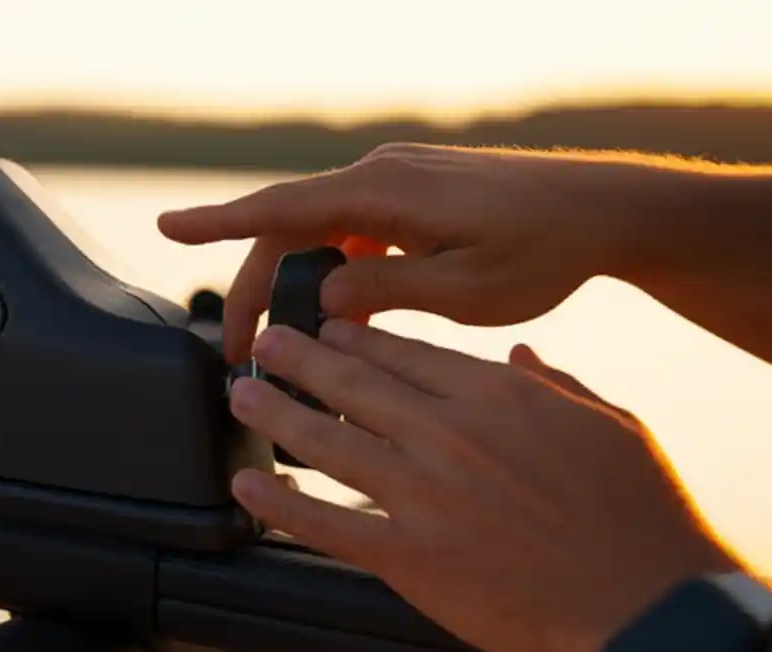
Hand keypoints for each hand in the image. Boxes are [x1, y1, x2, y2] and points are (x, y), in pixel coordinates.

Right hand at [158, 143, 669, 363]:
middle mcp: (382, 177)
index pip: (282, 209)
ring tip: (285, 346)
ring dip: (294, 285)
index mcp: (387, 194)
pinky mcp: (413, 195)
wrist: (604, 211)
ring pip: (318, 232)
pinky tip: (340, 315)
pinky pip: (350, 230)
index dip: (218, 222)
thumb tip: (320, 301)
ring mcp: (397, 182)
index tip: (167, 226)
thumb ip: (384, 292)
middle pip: (290, 230)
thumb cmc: (542, 252)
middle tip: (239, 354)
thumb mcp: (464, 290)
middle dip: (257, 290)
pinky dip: (332, 270)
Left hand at [228, 320, 740, 651]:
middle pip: (352, 381)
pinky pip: (324, 521)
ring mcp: (419, 492)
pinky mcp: (405, 554)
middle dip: (300, 355)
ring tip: (242, 392)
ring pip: (325, 438)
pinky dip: (278, 503)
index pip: (404, 352)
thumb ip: (552, 382)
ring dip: (275, 411)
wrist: (644, 603)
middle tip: (266, 341)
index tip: (327, 326)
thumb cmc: (636, 513)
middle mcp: (445, 432)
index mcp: (494, 394)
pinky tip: (248, 486)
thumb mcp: (607, 421)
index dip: (355, 337)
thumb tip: (521, 355)